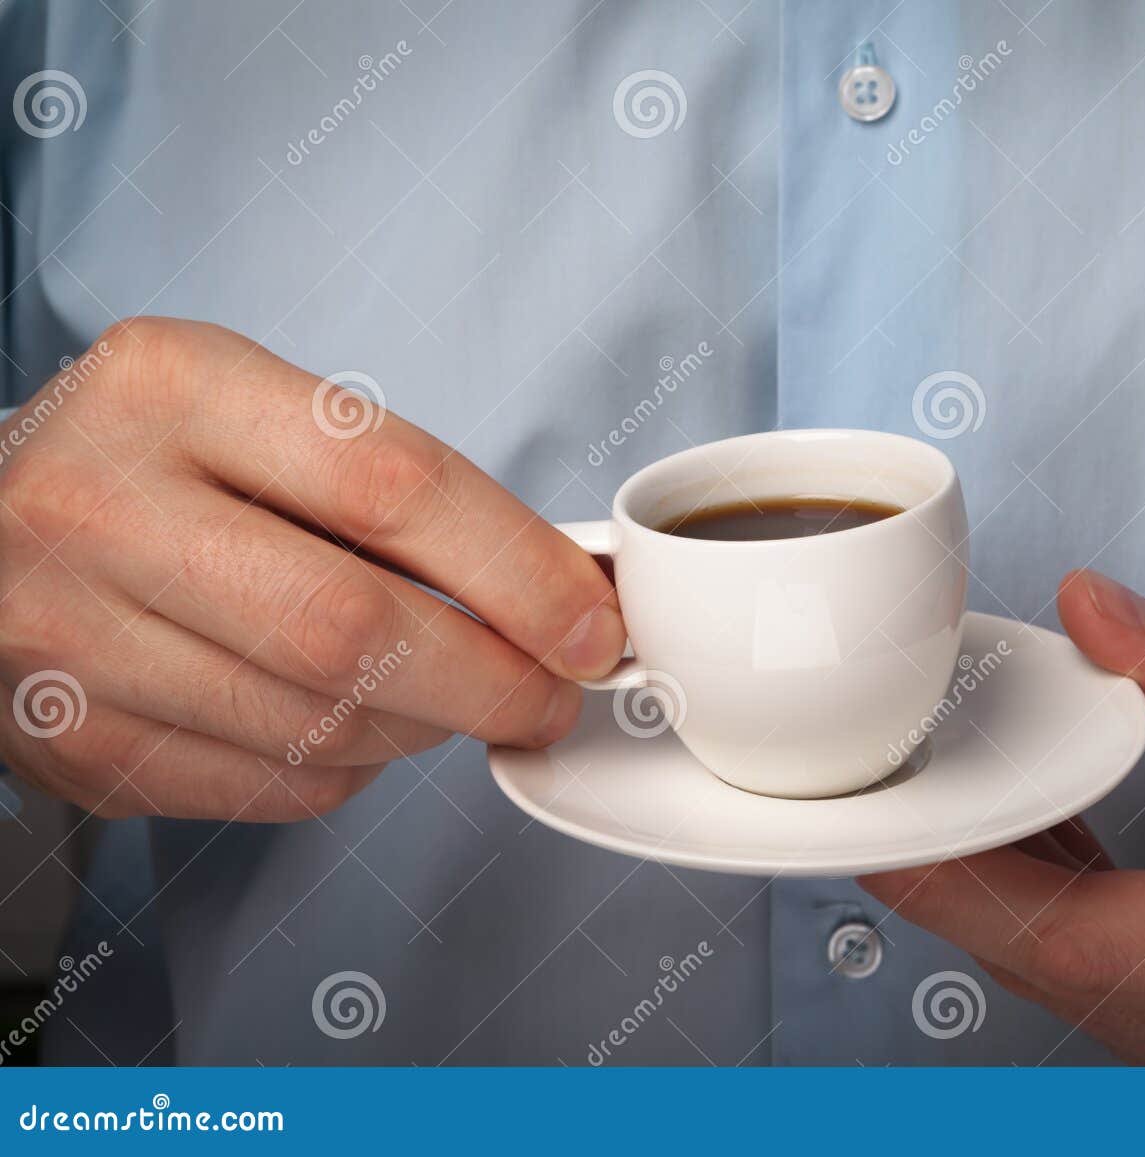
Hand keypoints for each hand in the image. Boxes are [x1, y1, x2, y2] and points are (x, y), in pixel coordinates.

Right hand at [0, 318, 622, 819]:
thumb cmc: (157, 461)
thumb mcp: (255, 408)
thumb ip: (393, 484)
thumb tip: (558, 586)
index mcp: (172, 387)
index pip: (391, 485)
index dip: (518, 570)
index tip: (589, 623)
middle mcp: (103, 506)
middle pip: (354, 629)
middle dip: (493, 679)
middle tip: (551, 694)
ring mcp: (69, 634)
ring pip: (319, 724)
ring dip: (426, 726)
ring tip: (454, 698)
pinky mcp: (69, 739)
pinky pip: (267, 785)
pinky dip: (349, 769)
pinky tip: (359, 725)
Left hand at [862, 569, 1144, 1063]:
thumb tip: (1093, 614)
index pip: (1071, 939)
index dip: (950, 880)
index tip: (870, 823)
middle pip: (1045, 970)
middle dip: (948, 876)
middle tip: (888, 782)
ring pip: (1069, 990)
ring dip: (996, 896)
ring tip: (958, 791)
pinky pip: (1112, 996)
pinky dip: (1054, 922)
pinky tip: (1039, 847)